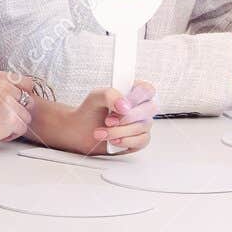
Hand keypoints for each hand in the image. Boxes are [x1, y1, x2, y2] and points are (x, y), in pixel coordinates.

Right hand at [0, 73, 33, 154]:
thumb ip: (2, 89)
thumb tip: (26, 93)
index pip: (27, 84)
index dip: (23, 96)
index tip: (14, 104)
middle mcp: (4, 87)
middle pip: (28, 102)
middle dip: (17, 112)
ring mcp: (8, 103)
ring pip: (26, 117)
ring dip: (14, 125)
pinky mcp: (11, 119)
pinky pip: (22, 129)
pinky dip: (11, 135)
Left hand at [40, 82, 156, 155]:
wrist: (81, 132)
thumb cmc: (91, 111)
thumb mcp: (95, 97)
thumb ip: (110, 95)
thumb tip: (125, 106)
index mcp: (132, 92)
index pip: (147, 89)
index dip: (138, 96)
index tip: (122, 105)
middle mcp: (140, 107)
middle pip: (149, 109)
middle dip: (126, 117)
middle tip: (108, 120)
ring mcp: (141, 124)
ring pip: (142, 127)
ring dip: (118, 131)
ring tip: (100, 132)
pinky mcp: (139, 140)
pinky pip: (141, 140)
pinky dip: (124, 141)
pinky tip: (112, 141)